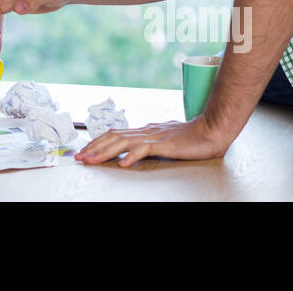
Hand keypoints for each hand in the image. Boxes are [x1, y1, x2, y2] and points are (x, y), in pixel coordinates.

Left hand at [74, 115, 232, 166]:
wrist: (212, 130)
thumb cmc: (193, 136)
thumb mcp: (166, 139)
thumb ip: (151, 142)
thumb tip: (137, 147)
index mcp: (145, 130)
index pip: (115, 134)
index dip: (97, 142)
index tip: (85, 151)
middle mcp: (146, 131)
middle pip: (113, 137)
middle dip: (94, 147)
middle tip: (80, 157)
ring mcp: (154, 136)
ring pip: (123, 142)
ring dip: (104, 152)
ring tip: (92, 160)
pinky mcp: (165, 144)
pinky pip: (145, 149)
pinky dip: (132, 156)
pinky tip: (123, 163)